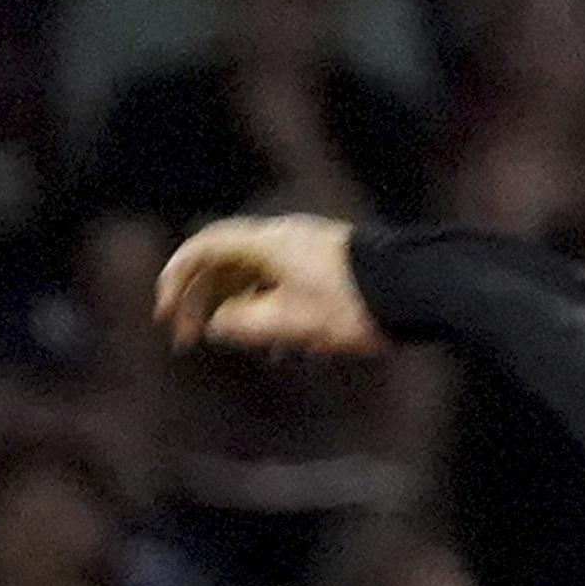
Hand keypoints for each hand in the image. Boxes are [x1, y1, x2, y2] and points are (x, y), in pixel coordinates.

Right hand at [155, 215, 386, 354]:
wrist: (420, 288)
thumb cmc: (355, 305)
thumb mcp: (292, 323)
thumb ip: (245, 324)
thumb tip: (217, 323)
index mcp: (268, 242)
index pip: (204, 248)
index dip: (176, 278)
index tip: (164, 313)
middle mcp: (284, 236)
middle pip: (226, 264)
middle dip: (203, 302)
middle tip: (188, 339)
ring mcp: (309, 249)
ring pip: (256, 277)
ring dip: (240, 311)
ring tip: (241, 348)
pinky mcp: (331, 266)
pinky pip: (286, 284)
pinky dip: (273, 311)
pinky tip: (286, 349)